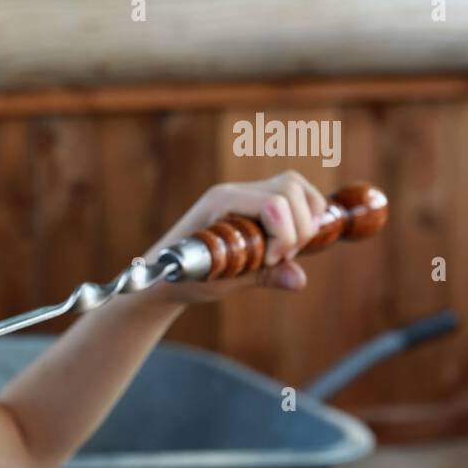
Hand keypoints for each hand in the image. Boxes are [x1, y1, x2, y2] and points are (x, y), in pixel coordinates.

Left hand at [139, 171, 328, 304]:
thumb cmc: (184, 277)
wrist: (162, 273)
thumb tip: (300, 281)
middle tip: (281, 257)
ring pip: (294, 186)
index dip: (284, 235)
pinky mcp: (253, 201)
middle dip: (299, 227)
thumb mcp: (221, 281)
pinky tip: (290, 241)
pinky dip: (303, 215)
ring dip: (305, 218)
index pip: (273, 203)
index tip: (271, 262)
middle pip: (290, 187)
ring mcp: (244, 193)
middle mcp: (234, 191)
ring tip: (287, 249)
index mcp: (220, 203)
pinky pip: (291, 194)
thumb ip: (261, 277)